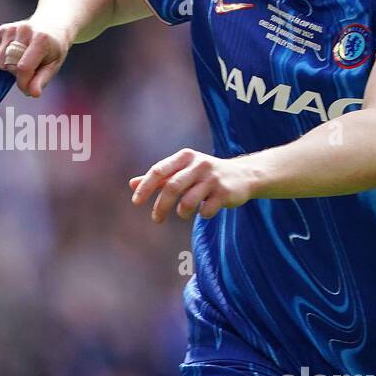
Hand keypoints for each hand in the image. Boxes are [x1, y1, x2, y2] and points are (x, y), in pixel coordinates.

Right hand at [0, 18, 70, 97]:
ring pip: (0, 60)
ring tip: (20, 60)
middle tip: (29, 68)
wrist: (51, 26)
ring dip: (8, 66)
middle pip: (10, 65)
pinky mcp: (2, 29)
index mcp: (41, 39)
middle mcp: (24, 30)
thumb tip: (33, 93)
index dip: (24, 83)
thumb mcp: (53, 65)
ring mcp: (12, 29)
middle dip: (17, 74)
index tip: (28, 88)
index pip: (24, 68)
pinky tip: (11, 54)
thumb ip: (42, 80)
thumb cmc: (52, 48)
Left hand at [129, 148, 254, 222]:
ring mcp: (212, 178)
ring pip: (188, 201)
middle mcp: (198, 164)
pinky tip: (204, 211)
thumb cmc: (205, 174)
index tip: (136, 202)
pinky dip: (201, 214)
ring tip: (183, 213)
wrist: (243, 175)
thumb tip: (131, 184)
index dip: (145, 187)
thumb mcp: (182, 171)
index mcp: (184, 157)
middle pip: (172, 187)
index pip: (159, 171)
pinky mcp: (224, 192)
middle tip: (156, 219)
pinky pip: (206, 210)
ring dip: (182, 212)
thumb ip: (159, 178)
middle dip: (161, 206)